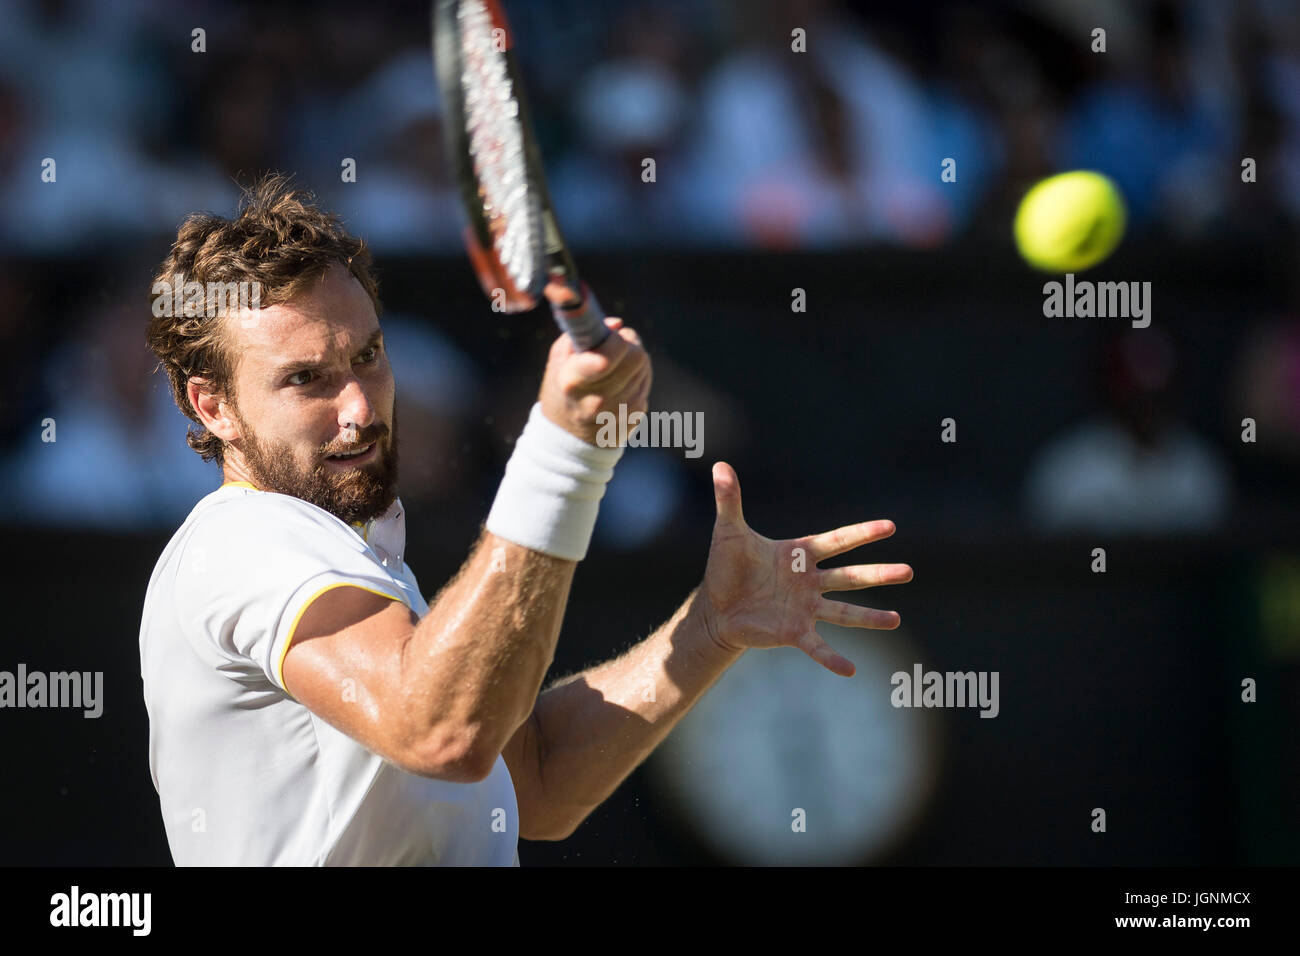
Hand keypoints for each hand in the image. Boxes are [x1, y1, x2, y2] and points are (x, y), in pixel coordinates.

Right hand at [537, 317, 650, 445]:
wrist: (570, 439)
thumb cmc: (562, 391)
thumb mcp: (559, 361)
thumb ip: (583, 334)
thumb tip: (617, 324)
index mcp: (573, 382)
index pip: (608, 355)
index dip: (615, 340)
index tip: (610, 336)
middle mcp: (598, 400)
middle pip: (636, 355)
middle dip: (628, 343)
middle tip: (616, 344)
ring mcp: (620, 411)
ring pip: (644, 365)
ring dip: (634, 357)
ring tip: (614, 365)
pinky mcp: (635, 415)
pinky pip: (645, 381)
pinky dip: (636, 375)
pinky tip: (619, 383)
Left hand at [696, 462, 912, 676]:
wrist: (715, 607)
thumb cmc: (726, 567)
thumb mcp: (728, 531)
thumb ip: (729, 499)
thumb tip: (719, 466)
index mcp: (800, 554)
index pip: (838, 541)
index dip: (863, 533)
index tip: (890, 526)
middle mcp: (809, 582)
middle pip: (850, 577)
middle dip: (878, 574)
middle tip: (908, 571)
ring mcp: (805, 608)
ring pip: (844, 612)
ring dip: (870, 617)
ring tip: (896, 620)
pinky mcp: (793, 632)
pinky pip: (818, 646)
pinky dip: (833, 658)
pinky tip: (852, 670)